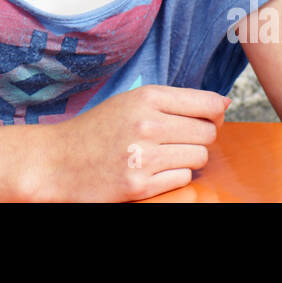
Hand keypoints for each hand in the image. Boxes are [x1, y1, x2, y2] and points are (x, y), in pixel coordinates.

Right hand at [32, 85, 229, 201]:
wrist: (58, 161)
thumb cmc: (97, 130)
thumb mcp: (130, 102)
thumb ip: (174, 101)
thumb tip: (223, 103)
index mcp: (146, 97)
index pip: (207, 103)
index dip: (215, 113)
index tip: (207, 119)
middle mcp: (146, 124)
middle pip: (207, 133)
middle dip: (200, 138)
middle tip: (177, 140)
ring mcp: (143, 156)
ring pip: (199, 157)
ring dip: (187, 158)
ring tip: (162, 156)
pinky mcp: (139, 185)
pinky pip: (182, 179)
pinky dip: (173, 176)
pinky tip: (153, 170)